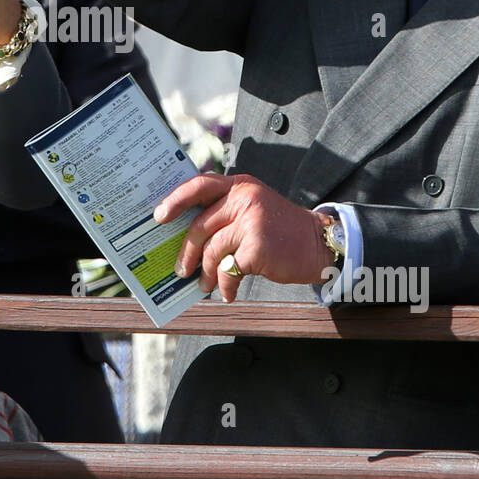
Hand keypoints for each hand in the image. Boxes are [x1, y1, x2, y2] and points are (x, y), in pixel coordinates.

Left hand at [155, 173, 335, 302]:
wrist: (319, 244)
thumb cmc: (281, 231)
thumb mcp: (254, 208)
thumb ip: (225, 212)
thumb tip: (188, 237)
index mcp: (240, 186)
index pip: (199, 185)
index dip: (175, 200)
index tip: (159, 216)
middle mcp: (244, 198)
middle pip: (200, 225)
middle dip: (187, 252)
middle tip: (181, 269)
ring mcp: (251, 222)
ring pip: (213, 251)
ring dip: (206, 274)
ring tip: (206, 286)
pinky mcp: (257, 247)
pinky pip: (229, 270)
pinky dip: (226, 286)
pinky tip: (228, 293)